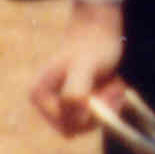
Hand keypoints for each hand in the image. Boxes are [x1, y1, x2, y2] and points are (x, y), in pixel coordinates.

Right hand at [27, 0, 131, 137]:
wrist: (99, 26)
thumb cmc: (92, 44)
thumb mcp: (84, 67)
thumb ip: (75, 92)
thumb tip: (73, 119)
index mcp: (40, 96)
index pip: (69, 126)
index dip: (92, 115)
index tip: (108, 94)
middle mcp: (46, 102)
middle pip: (79, 127)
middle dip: (101, 110)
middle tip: (115, 87)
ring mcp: (60, 102)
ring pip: (89, 122)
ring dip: (107, 104)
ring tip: (114, 82)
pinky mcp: (74, 101)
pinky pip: (94, 115)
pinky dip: (107, 101)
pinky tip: (113, 83)